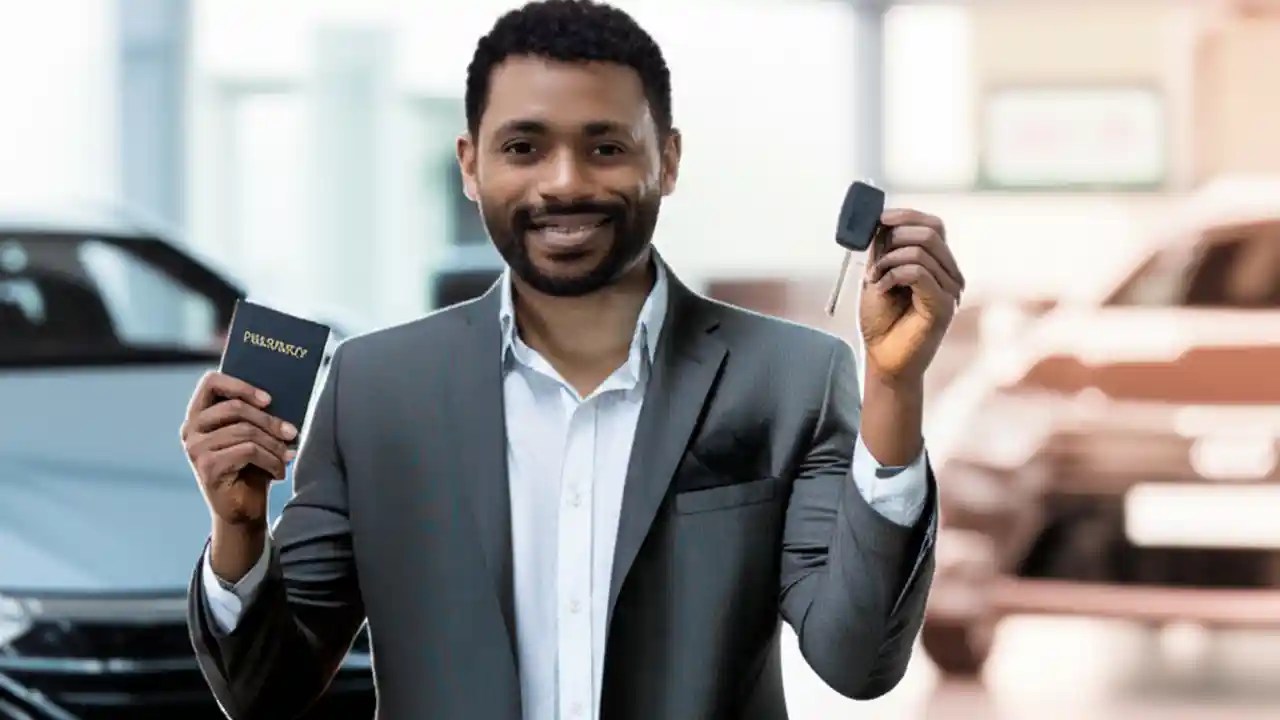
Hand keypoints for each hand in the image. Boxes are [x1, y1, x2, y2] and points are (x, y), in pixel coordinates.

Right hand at [180, 371, 297, 528]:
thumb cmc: (250, 468)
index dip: (241, 385)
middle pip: (235, 408)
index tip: (269, 399)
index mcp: (200, 415)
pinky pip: (248, 451)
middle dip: (270, 420)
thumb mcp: (253, 436)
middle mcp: (191, 429)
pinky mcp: (206, 467)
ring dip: (274, 444)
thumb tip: (285, 396)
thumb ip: (256, 415)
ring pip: (245, 431)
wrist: (242, 510)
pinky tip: (279, 472)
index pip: (211, 382)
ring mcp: (195, 448)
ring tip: (287, 455)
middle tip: (292, 432)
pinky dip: (270, 460)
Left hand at [858, 209, 963, 381]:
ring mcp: (950, 290)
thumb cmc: (881, 321)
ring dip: (888, 261)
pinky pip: (919, 272)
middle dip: (896, 236)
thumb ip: (884, 248)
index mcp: (937, 265)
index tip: (880, 218)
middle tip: (876, 259)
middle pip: (931, 232)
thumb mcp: (878, 274)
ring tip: (876, 280)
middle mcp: (949, 275)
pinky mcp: (943, 305)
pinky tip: (882, 288)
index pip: (934, 225)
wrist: (883, 359)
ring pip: (921, 251)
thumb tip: (883, 219)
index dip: (907, 216)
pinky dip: (893, 274)